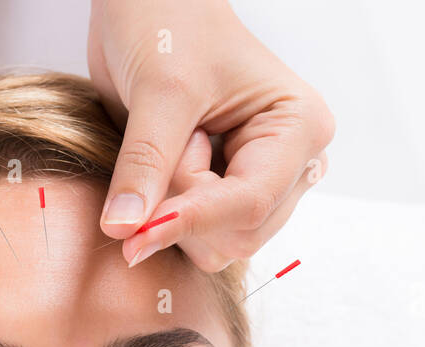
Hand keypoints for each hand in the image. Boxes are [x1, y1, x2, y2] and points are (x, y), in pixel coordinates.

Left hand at [87, 0, 334, 270]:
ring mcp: (262, 182)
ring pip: (217, 244)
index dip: (190, 223)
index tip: (134, 239)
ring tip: (170, 146)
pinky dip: (170, 214)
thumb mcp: (158, 90)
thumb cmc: (170, 23)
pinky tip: (168, 165)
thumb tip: (124, 230)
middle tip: (164, 148)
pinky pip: (199, 236)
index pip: (248, 203)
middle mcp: (292, 163)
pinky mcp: (229, 194)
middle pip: (236, 235)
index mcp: (300, 128)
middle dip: (185, 207)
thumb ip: (145, 163)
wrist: (149, 5)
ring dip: (176, 209)